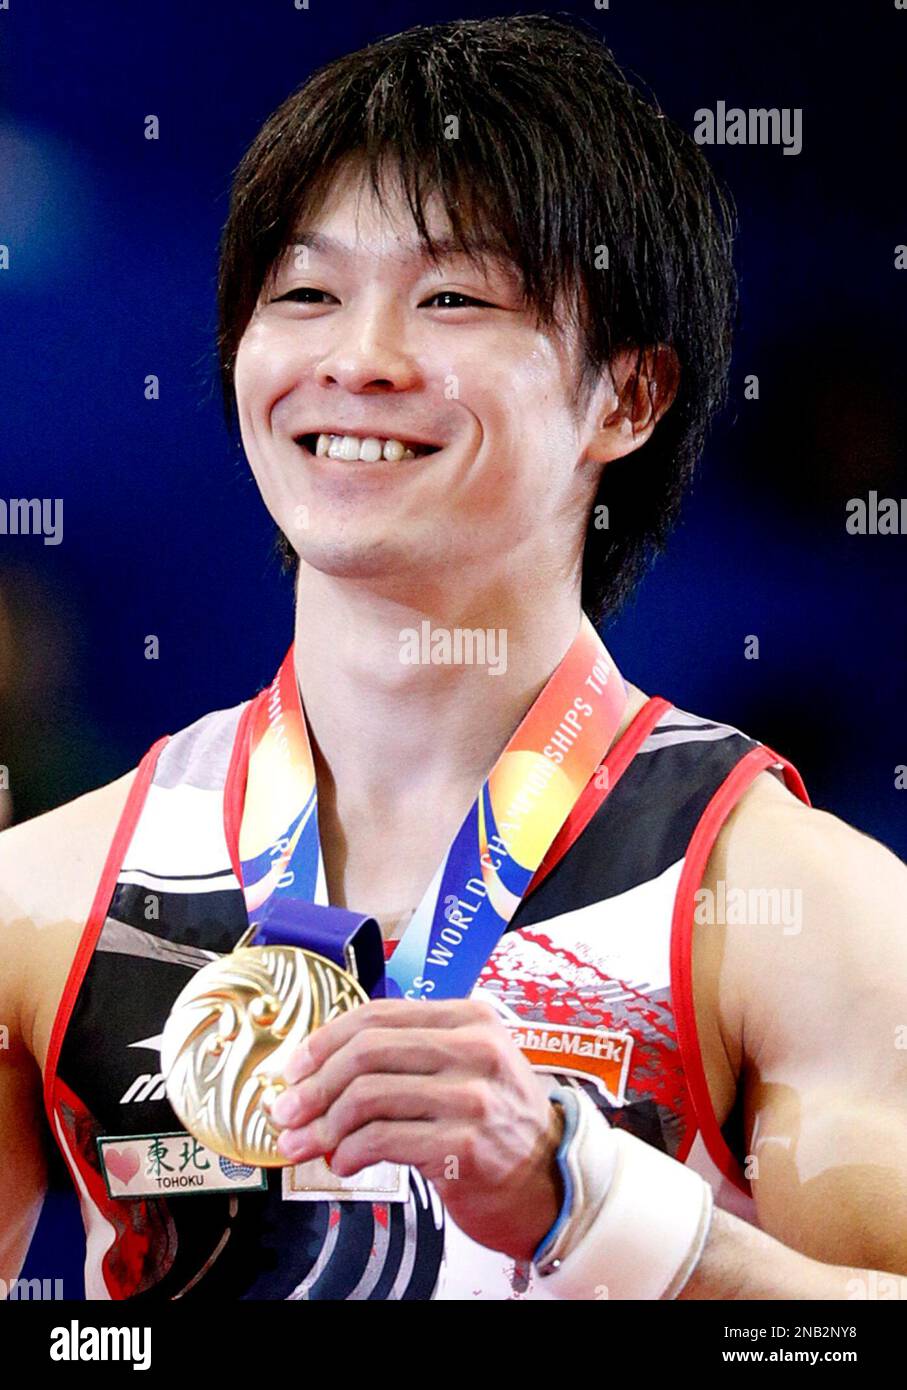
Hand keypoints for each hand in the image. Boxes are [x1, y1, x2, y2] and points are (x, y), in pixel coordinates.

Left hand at [268, 997, 564, 1259]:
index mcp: (470, 1019)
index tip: (293, 1069)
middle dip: (313, 1084)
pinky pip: (383, 1139)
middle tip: (286, 1111)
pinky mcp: (465, 1144)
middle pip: (367, 1052)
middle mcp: (475, 1049)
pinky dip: (350, 1152)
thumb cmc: (496, 1127)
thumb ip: (407, 1057)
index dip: (324, 1041)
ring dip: (323, 1124)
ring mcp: (473, 1096)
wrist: (548, 1184)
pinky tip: (344, 1162)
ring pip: (368, 1096)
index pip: (378, 1014)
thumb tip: (319, 1070)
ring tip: (306, 1144)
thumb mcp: (465, 1070)